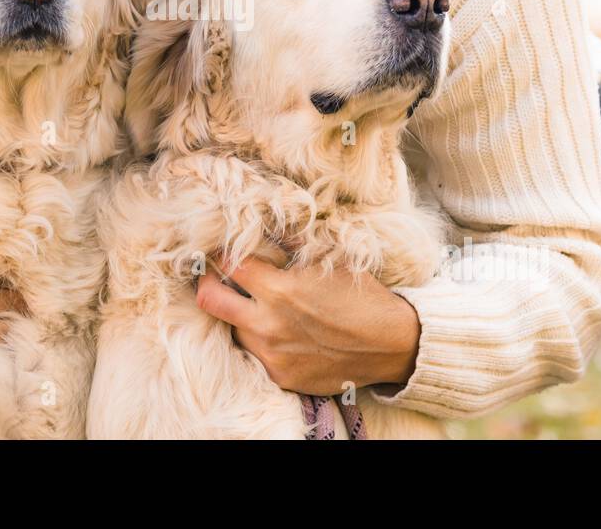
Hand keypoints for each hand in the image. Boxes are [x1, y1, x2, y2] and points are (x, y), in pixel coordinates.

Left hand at [194, 254, 419, 395]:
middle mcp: (268, 325)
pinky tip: (277, 330)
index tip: (222, 250)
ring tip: (257, 305)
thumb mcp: (329, 259)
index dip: (221, 254)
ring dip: (238, 314)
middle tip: (216, 277)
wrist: (392, 345)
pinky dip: (259, 339)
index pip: (227, 265)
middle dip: (208, 284)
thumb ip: (291, 243)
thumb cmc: (362, 297)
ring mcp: (272, 355)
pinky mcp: (280, 377)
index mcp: (280, 290)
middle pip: (210, 300)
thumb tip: (265, 222)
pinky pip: (253, 354)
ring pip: (232, 329)